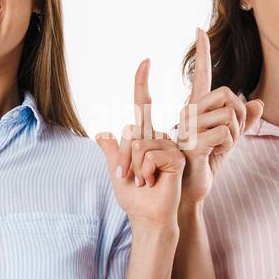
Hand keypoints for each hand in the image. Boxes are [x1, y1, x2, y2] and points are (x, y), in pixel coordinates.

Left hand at [95, 59, 186, 230]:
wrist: (148, 217)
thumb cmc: (134, 198)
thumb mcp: (116, 172)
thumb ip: (111, 152)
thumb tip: (101, 133)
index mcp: (145, 138)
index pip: (143, 105)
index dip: (142, 83)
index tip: (145, 61)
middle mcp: (159, 138)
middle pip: (132, 130)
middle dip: (122, 159)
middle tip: (129, 178)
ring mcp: (170, 146)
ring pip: (139, 144)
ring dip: (133, 168)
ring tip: (144, 181)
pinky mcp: (177, 156)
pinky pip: (150, 154)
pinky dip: (144, 171)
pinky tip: (153, 182)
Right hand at [174, 27, 263, 204]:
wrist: (188, 191)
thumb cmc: (205, 166)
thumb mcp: (228, 143)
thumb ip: (243, 123)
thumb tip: (260, 103)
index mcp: (196, 109)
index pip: (201, 75)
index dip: (201, 52)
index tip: (199, 29)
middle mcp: (189, 112)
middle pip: (228, 94)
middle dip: (240, 116)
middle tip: (231, 137)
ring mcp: (189, 126)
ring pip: (230, 114)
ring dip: (235, 135)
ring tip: (221, 149)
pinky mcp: (192, 142)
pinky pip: (226, 132)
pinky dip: (229, 145)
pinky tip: (216, 154)